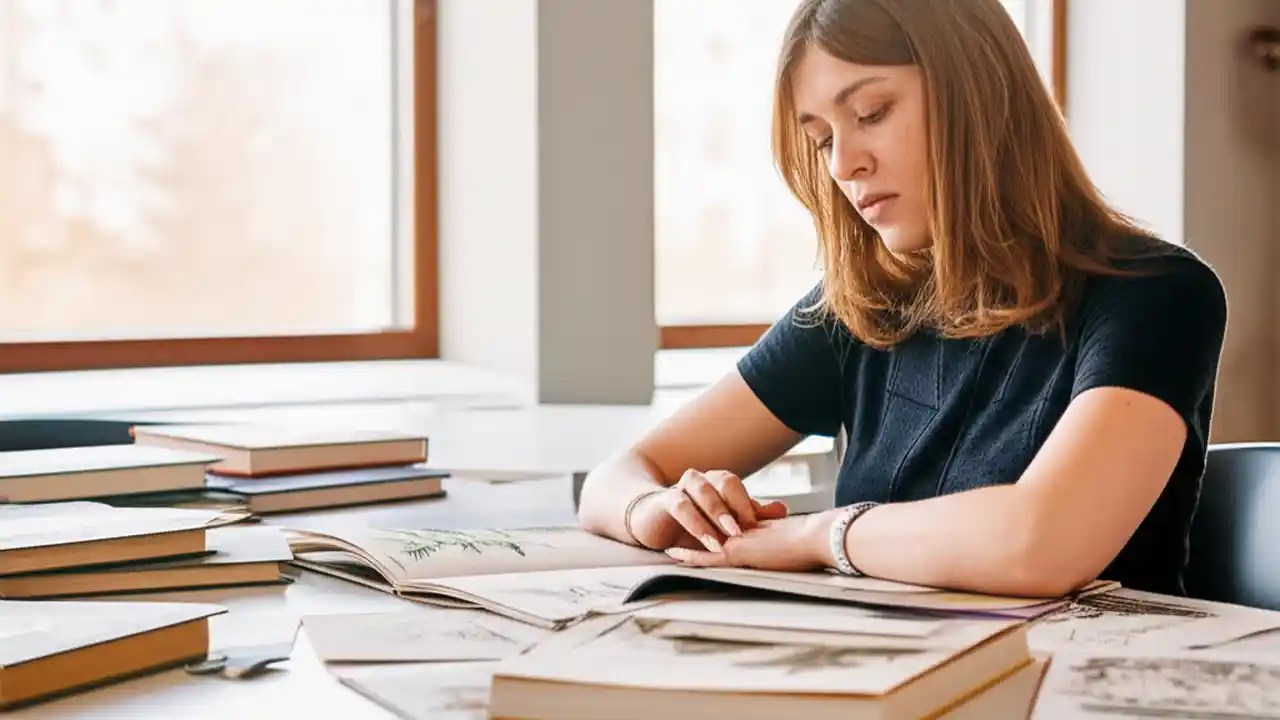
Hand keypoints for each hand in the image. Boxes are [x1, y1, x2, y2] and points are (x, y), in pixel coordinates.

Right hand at [628, 469, 789, 551]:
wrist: (650, 520)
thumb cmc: (690, 521)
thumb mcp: (723, 522)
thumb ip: (750, 515)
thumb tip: (782, 509)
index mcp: (716, 481)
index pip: (736, 485)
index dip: (748, 503)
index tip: (761, 526)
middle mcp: (701, 479)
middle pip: (723, 481)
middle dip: (738, 505)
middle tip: (748, 528)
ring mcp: (682, 487)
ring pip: (703, 492)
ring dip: (718, 513)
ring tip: (731, 535)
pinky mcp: (665, 501)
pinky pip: (682, 506)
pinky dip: (697, 524)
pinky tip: (708, 542)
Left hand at [664, 512, 837, 571]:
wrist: (815, 539)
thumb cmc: (810, 541)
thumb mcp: (788, 537)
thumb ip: (775, 532)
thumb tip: (784, 528)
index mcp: (753, 531)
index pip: (725, 527)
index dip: (709, 526)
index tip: (695, 524)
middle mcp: (742, 533)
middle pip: (710, 531)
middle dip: (692, 529)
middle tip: (672, 529)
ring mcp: (738, 542)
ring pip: (704, 539)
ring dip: (685, 540)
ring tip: (665, 542)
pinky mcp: (736, 553)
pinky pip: (706, 557)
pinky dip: (689, 556)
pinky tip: (673, 555)